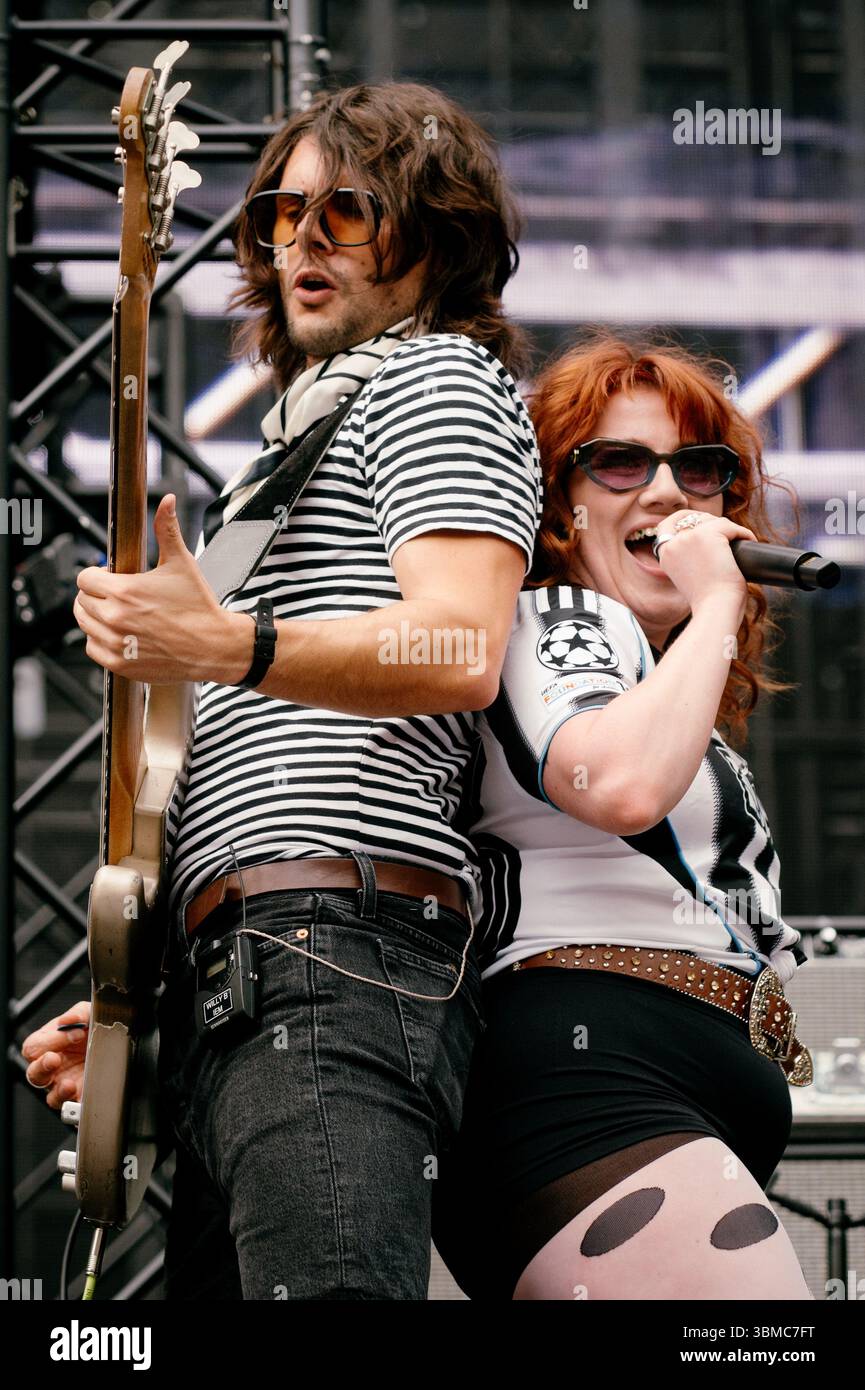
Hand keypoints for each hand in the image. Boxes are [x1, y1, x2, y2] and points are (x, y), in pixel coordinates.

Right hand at [21, 1001, 89, 1109]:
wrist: (120, 1044)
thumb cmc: (95, 1029)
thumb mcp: (89, 1014)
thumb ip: (78, 1014)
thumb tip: (66, 1021)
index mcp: (49, 1047)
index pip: (34, 1047)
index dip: (50, 1041)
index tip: (76, 1032)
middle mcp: (53, 1070)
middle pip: (34, 1074)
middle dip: (42, 1066)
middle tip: (55, 1058)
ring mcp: (65, 1086)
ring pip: (52, 1097)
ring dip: (59, 1092)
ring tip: (69, 1085)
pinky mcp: (82, 1099)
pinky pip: (76, 1111)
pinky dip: (79, 1109)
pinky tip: (86, 1102)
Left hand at [73, 495, 252, 683]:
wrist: (214, 645)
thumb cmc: (199, 606)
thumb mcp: (181, 563)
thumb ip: (166, 530)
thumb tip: (167, 502)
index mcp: (124, 591)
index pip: (84, 578)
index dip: (96, 575)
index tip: (108, 578)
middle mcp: (115, 618)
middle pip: (81, 601)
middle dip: (96, 596)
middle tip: (116, 597)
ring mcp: (115, 643)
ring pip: (85, 624)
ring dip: (96, 618)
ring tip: (118, 614)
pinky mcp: (120, 663)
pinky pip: (92, 648)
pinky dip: (100, 641)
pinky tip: (120, 634)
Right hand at [654, 510, 755, 615]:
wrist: (716, 608)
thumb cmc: (709, 600)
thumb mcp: (691, 577)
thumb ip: (690, 559)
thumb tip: (709, 544)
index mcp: (665, 555)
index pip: (666, 525)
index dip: (683, 519)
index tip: (702, 522)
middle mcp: (673, 543)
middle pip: (692, 517)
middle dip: (712, 522)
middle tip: (729, 535)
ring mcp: (689, 537)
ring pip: (713, 520)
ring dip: (729, 529)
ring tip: (741, 542)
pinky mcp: (709, 534)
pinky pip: (731, 526)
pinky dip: (743, 533)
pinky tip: (750, 541)